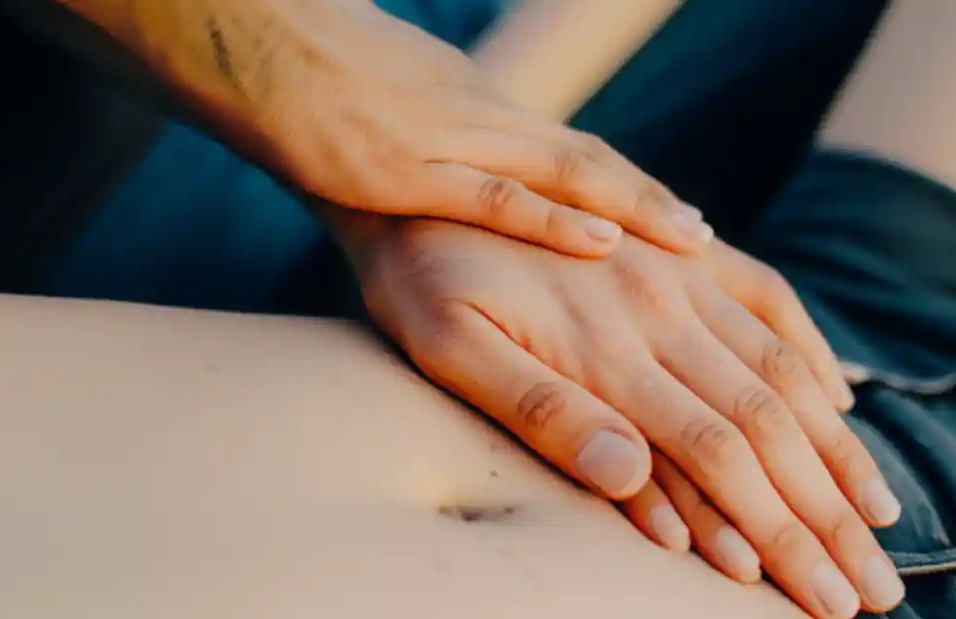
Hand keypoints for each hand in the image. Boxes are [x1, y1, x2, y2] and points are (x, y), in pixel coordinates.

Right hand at [128, 0, 710, 256]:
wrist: (250, 37)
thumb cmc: (309, 75)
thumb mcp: (391, 104)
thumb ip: (436, 140)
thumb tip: (461, 177)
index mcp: (475, 107)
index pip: (568, 151)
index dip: (627, 187)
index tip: (675, 220)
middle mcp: (477, 118)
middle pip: (586, 160)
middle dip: (649, 201)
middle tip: (705, 239)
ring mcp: (445, 138)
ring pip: (563, 172)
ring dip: (633, 207)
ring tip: (692, 243)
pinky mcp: (403, 166)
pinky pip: (492, 195)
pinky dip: (552, 220)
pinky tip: (604, 241)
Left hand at [338, 216, 904, 618]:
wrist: (423, 170)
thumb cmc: (423, 279)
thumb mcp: (449, 346)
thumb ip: (542, 409)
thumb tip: (631, 475)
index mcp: (610, 352)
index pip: (721, 458)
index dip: (782, 533)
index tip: (829, 598)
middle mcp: (662, 311)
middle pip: (770, 426)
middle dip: (830, 516)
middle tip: (879, 588)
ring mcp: (678, 274)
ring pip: (781, 370)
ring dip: (838, 450)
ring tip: (884, 513)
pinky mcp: (678, 248)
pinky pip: (766, 297)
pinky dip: (809, 354)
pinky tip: (837, 402)